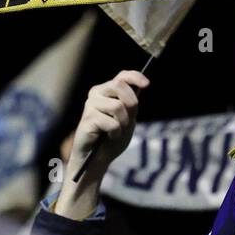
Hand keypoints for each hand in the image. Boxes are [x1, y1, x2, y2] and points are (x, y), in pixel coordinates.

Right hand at [54, 69, 147, 219]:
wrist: (97, 158)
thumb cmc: (112, 137)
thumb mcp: (127, 118)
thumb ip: (131, 104)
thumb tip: (140, 88)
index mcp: (106, 91)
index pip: (122, 76)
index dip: (135, 77)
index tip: (147, 85)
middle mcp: (96, 94)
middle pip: (119, 85)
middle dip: (131, 102)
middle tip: (129, 119)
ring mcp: (90, 105)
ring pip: (117, 106)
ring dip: (123, 122)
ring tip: (117, 131)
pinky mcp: (87, 119)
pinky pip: (111, 123)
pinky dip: (116, 133)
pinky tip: (109, 137)